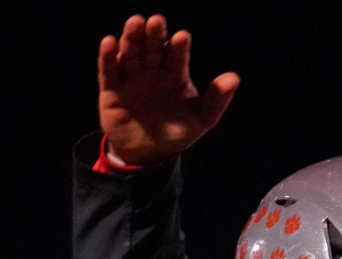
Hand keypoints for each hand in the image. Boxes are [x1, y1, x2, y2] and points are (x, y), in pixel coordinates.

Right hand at [98, 14, 239, 164]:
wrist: (148, 155)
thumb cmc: (176, 132)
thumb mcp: (201, 119)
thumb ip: (216, 99)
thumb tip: (234, 78)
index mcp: (174, 74)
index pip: (177, 56)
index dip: (179, 47)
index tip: (182, 38)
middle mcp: (152, 71)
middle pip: (153, 49)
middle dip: (154, 35)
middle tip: (157, 21)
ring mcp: (132, 79)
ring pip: (131, 55)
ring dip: (132, 38)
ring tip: (136, 23)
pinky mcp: (112, 90)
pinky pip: (108, 71)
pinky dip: (108, 57)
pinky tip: (109, 42)